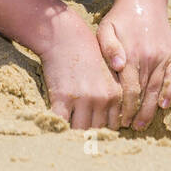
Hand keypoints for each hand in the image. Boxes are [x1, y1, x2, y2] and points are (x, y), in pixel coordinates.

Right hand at [39, 15, 121, 129]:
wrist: (64, 35)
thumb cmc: (85, 51)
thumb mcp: (107, 72)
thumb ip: (112, 95)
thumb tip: (113, 120)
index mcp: (115, 93)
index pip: (113, 125)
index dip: (103, 129)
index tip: (94, 129)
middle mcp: (102, 99)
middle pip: (98, 130)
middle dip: (90, 135)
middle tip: (82, 135)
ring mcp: (82, 99)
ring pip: (81, 130)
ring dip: (75, 134)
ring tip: (69, 132)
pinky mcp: (62, 97)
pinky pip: (61, 123)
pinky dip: (58, 127)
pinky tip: (55, 125)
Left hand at [97, 1, 170, 130]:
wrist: (143, 1)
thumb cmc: (119, 19)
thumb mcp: (105, 28)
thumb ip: (108, 48)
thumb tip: (118, 66)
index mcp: (130, 55)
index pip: (128, 90)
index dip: (124, 108)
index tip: (119, 120)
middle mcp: (148, 58)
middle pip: (143, 93)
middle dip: (136, 113)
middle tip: (131, 127)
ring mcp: (162, 57)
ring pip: (157, 89)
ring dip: (151, 108)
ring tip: (143, 123)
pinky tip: (164, 105)